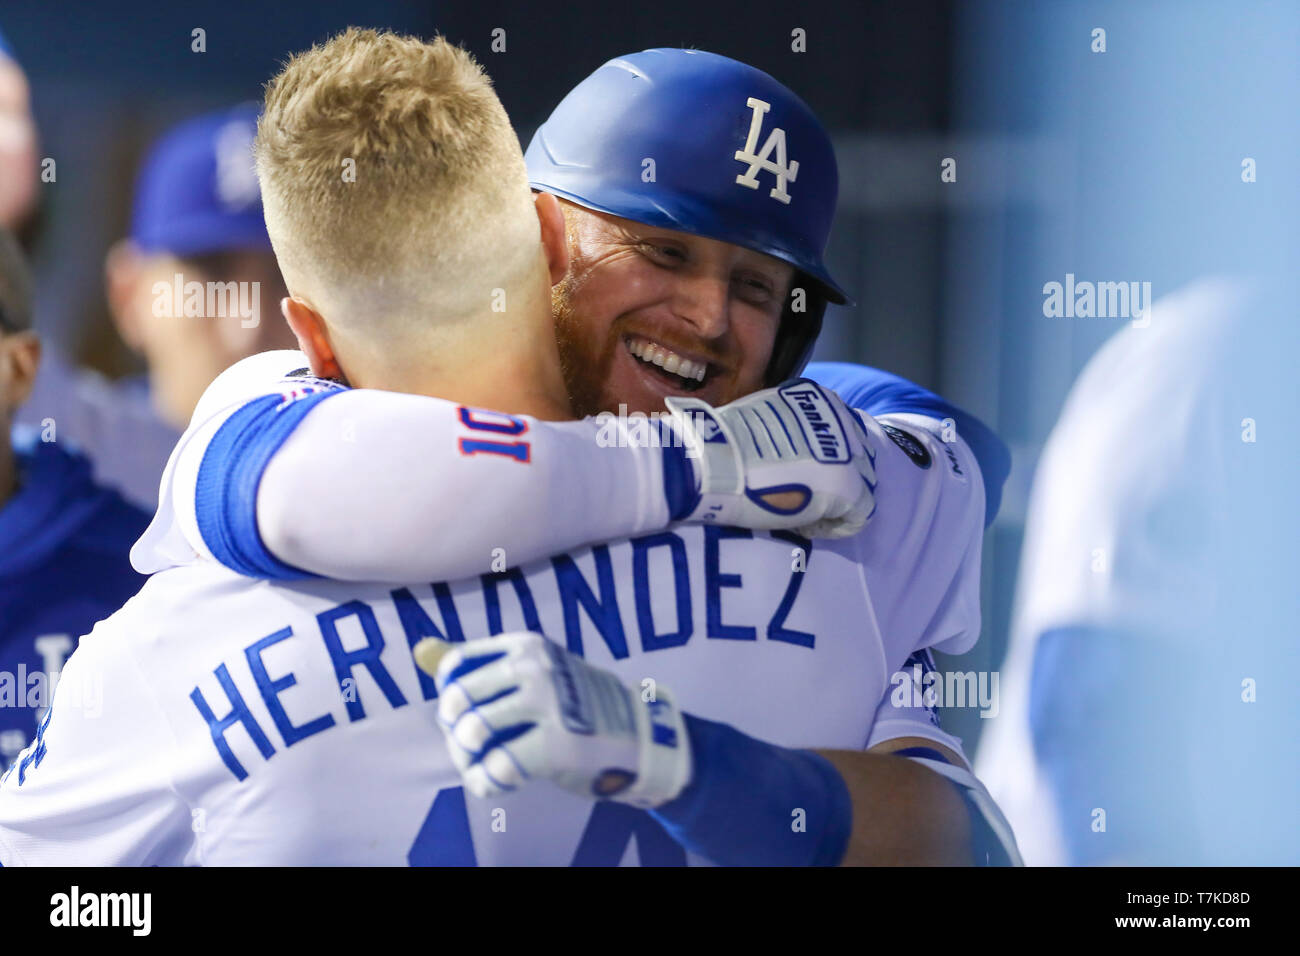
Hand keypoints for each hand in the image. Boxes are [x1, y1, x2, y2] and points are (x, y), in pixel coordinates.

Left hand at [414, 632, 691, 807]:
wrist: (640, 739)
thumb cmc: (580, 709)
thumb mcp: (533, 676)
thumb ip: (479, 667)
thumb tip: (421, 650)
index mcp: (525, 646)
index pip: (456, 665)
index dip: (450, 698)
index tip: (469, 716)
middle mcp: (534, 667)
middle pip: (458, 700)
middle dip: (456, 732)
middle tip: (473, 749)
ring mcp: (547, 704)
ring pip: (473, 732)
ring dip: (469, 760)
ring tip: (486, 767)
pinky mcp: (556, 745)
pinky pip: (497, 767)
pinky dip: (491, 782)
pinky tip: (505, 782)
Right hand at [664, 379, 876, 538]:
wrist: (718, 464)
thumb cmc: (727, 443)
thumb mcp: (763, 417)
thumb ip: (787, 426)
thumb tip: (790, 448)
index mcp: (820, 399)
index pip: (838, 431)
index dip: (823, 456)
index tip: (799, 474)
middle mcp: (841, 422)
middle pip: (856, 456)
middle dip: (836, 477)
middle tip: (806, 496)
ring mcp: (849, 456)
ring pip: (863, 485)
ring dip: (837, 501)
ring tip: (804, 513)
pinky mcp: (850, 490)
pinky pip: (856, 515)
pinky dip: (833, 525)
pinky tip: (805, 526)